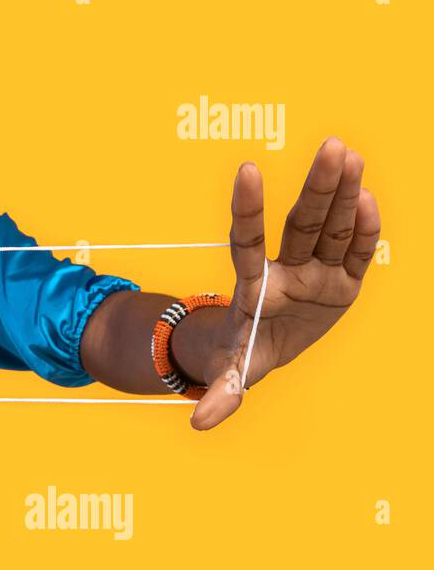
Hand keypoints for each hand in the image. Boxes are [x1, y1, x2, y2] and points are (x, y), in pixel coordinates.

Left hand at [190, 137, 380, 429]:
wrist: (265, 349)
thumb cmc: (242, 352)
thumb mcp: (231, 374)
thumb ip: (222, 393)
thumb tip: (199, 423)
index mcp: (254, 285)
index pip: (247, 240)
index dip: (247, 208)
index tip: (248, 170)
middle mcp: (286, 270)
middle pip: (301, 224)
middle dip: (317, 188)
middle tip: (329, 146)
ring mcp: (316, 272)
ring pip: (330, 228)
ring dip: (342, 194)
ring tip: (348, 155)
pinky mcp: (343, 282)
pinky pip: (355, 253)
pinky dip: (364, 230)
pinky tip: (370, 198)